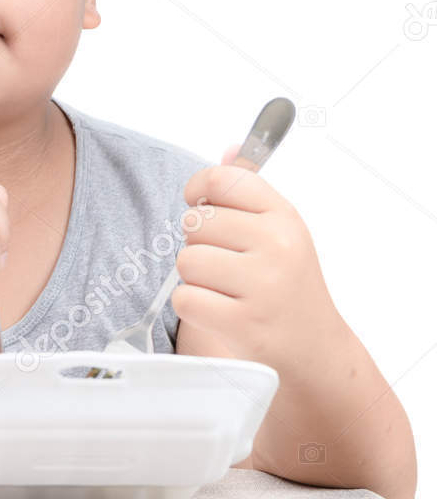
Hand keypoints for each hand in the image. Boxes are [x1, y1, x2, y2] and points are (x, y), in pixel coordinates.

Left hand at [172, 145, 340, 366]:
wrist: (313, 351)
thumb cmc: (285, 285)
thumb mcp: (279, 232)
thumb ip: (248, 192)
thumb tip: (231, 148)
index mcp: (285, 217)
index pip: (223, 180)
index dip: (198, 189)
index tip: (200, 204)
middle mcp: (278, 245)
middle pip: (195, 223)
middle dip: (200, 244)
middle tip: (228, 265)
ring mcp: (263, 285)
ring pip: (186, 261)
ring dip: (196, 278)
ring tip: (227, 290)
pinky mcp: (244, 322)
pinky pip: (184, 298)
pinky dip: (194, 307)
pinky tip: (221, 312)